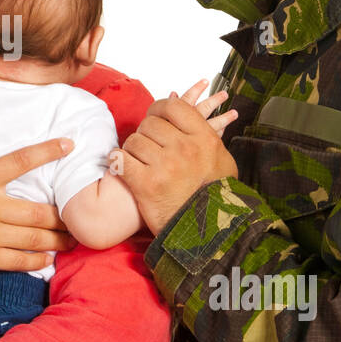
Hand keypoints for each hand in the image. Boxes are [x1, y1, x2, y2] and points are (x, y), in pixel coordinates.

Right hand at [0, 97, 76, 300]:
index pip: (20, 161)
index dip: (48, 150)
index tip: (70, 144)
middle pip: (39, 210)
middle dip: (63, 215)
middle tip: (79, 215)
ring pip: (34, 238)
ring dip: (58, 239)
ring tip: (73, 239)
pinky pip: (19, 261)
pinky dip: (38, 261)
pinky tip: (48, 258)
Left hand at [115, 79, 239, 236]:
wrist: (206, 234)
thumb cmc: (214, 196)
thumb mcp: (222, 160)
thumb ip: (209, 135)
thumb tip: (203, 113)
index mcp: (204, 138)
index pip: (173, 107)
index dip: (159, 109)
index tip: (155, 117)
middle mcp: (185, 148)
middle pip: (150, 124)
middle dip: (145, 134)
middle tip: (148, 148)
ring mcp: (165, 166)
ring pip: (134, 141)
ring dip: (132, 151)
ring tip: (139, 163)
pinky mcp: (146, 184)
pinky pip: (120, 159)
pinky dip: (118, 163)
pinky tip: (124, 169)